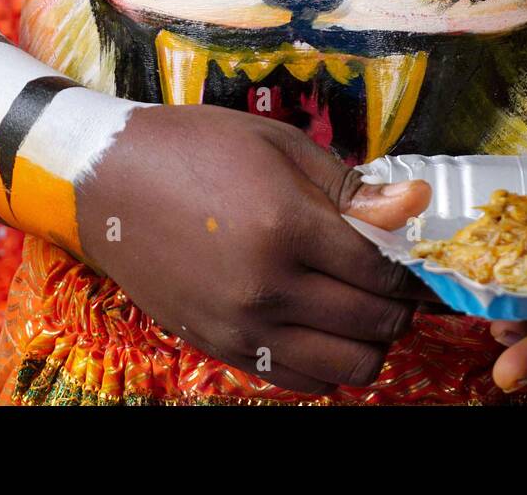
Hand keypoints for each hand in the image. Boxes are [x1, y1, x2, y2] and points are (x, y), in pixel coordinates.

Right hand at [77, 103, 431, 394]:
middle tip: (397, 283)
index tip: (419, 259)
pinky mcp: (221, 347)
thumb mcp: (281, 146)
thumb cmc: (197, 149)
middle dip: (400, 306)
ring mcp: (242, 326)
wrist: (107, 182)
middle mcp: (268, 288)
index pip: (384, 272)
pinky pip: (302, 381)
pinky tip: (324, 327)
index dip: (413, 269)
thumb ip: (351, 187)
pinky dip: (328, 363)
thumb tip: (414, 204)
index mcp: (288, 227)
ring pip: (347, 365)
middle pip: (373, 323)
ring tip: (363, 308)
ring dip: (370, 341)